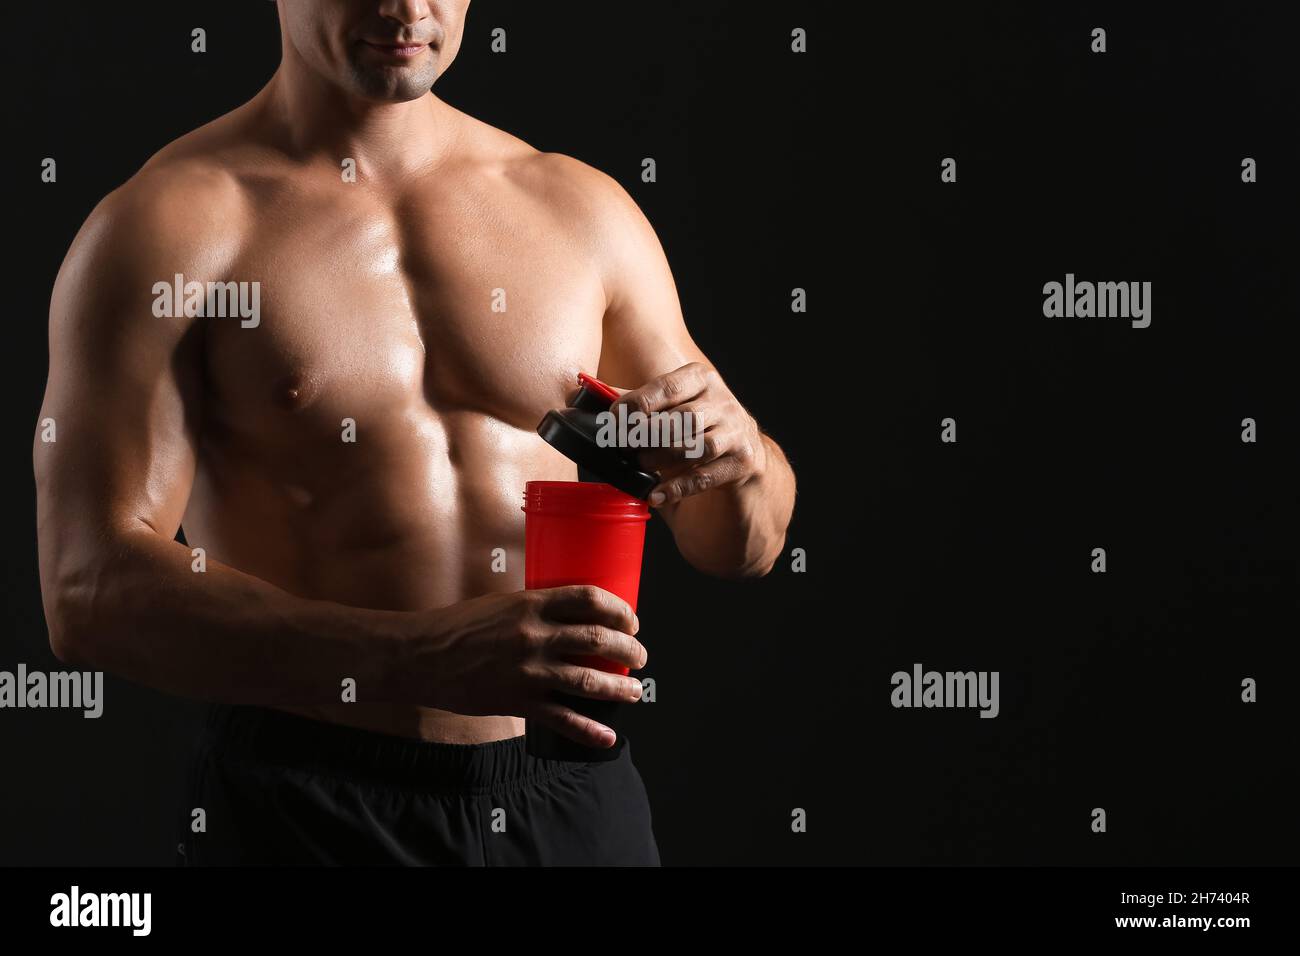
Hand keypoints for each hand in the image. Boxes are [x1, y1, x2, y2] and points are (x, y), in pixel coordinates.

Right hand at [406, 586, 646, 747]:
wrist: (422, 657)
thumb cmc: (460, 627)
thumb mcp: (502, 603)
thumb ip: (536, 608)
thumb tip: (571, 614)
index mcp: (531, 604)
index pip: (589, 599)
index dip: (619, 609)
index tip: (631, 619)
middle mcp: (534, 635)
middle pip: (597, 639)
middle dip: (628, 649)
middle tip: (639, 656)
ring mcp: (527, 670)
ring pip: (587, 680)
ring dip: (618, 687)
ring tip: (633, 690)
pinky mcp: (518, 701)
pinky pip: (561, 718)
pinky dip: (588, 730)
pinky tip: (607, 736)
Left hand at [613, 362, 766, 507]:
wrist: (743, 451)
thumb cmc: (697, 424)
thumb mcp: (674, 404)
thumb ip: (638, 398)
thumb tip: (591, 389)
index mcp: (702, 379)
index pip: (666, 388)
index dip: (636, 404)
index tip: (613, 420)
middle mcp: (723, 402)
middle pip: (681, 419)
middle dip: (647, 435)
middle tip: (624, 447)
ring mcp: (736, 432)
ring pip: (696, 447)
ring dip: (662, 458)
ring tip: (640, 466)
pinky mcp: (741, 462)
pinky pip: (705, 477)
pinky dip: (678, 488)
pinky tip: (656, 495)